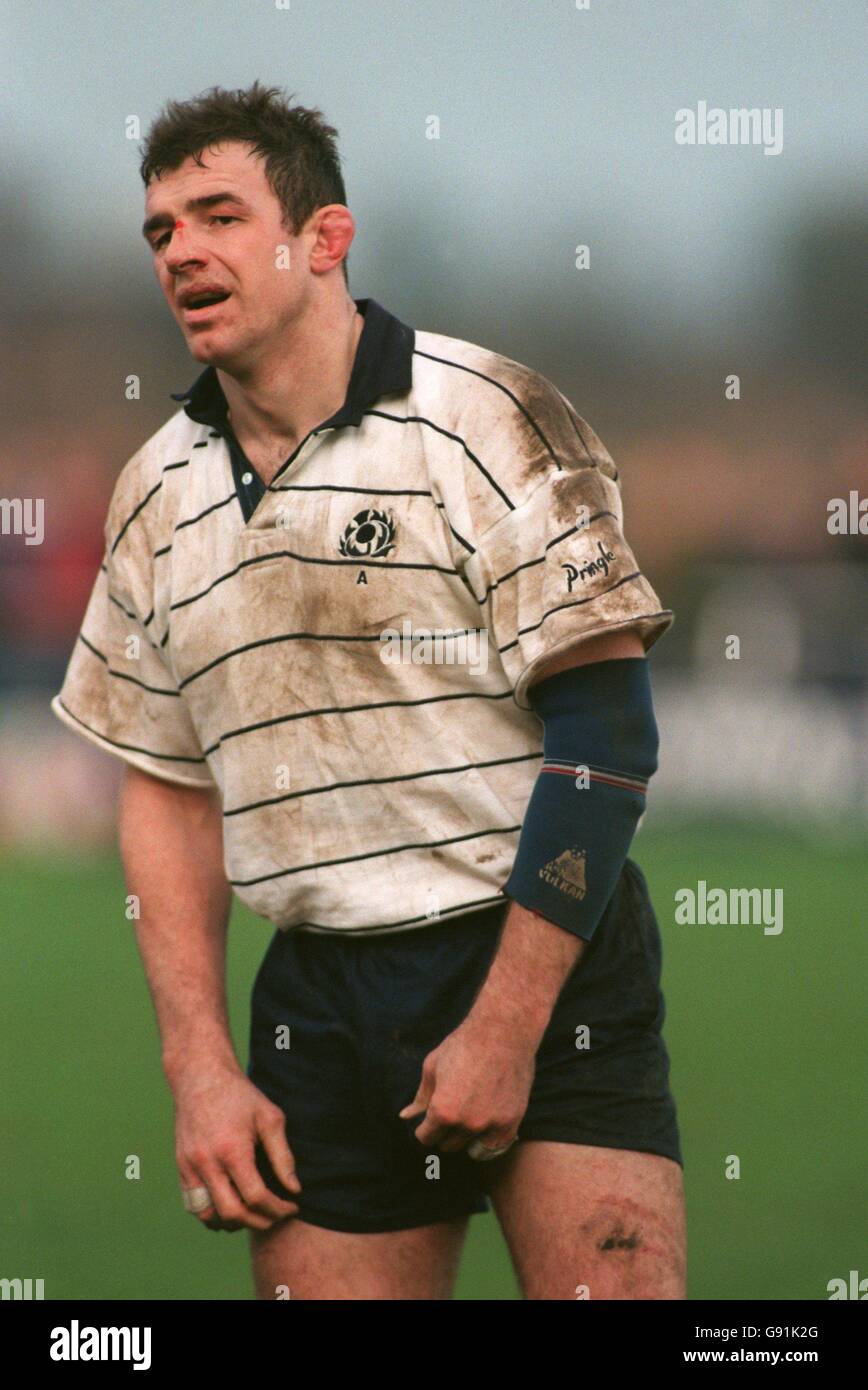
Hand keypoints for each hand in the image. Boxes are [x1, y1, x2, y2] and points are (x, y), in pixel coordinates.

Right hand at [172, 1066, 301, 1232]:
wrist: (200, 1077)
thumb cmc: (240, 1095)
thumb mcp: (269, 1118)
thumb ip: (283, 1156)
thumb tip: (295, 1189)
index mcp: (232, 1149)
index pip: (256, 1197)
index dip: (278, 1209)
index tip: (292, 1206)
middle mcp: (207, 1162)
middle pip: (232, 1213)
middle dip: (259, 1221)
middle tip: (276, 1216)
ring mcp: (190, 1166)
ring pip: (209, 1215)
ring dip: (233, 1222)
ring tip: (254, 1214)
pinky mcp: (181, 1167)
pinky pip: (194, 1205)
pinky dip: (212, 1214)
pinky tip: (231, 1207)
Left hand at [398, 1013, 535, 1154]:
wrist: (504, 1032)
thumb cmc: (464, 1045)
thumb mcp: (433, 1066)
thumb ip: (421, 1097)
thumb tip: (405, 1116)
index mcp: (443, 1110)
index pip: (426, 1138)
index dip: (425, 1129)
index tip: (429, 1121)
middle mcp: (466, 1123)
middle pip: (447, 1145)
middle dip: (444, 1133)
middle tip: (450, 1113)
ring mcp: (490, 1125)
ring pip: (470, 1149)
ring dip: (465, 1138)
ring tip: (467, 1119)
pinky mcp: (511, 1123)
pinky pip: (494, 1148)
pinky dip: (486, 1142)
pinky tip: (483, 1128)